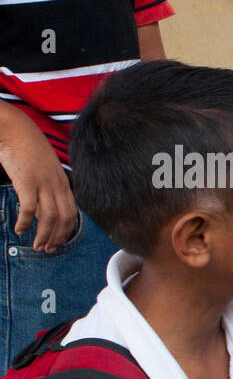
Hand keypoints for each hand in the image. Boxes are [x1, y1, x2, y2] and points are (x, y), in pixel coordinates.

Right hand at [0, 115, 77, 250]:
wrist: (15, 129)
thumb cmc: (27, 149)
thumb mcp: (42, 171)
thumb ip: (45, 191)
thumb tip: (40, 213)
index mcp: (63, 183)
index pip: (72, 213)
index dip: (66, 231)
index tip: (58, 242)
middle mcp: (56, 185)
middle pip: (64, 219)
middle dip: (57, 238)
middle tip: (47, 249)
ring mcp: (43, 184)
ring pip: (49, 218)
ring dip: (44, 235)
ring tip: (36, 245)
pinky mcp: (26, 182)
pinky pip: (29, 209)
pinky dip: (25, 222)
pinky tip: (20, 229)